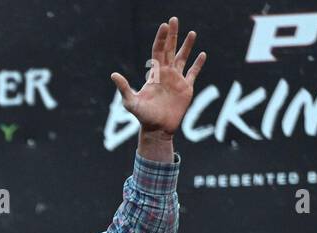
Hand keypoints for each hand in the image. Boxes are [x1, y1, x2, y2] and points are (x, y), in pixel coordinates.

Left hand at [111, 17, 205, 137]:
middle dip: (173, 35)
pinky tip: (202, 54)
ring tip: (192, 32)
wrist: (158, 129)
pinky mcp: (186, 89)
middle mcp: (166, 73)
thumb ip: (124, 88)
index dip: (161, 38)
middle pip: (170, 49)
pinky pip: (193, 73)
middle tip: (174, 19)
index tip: (164, 25)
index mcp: (155, 73)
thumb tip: (113, 75)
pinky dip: (198, 64)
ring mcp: (177, 80)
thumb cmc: (143, 117)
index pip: (158, 51)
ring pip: (183, 58)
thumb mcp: (131, 102)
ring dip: (187, 46)